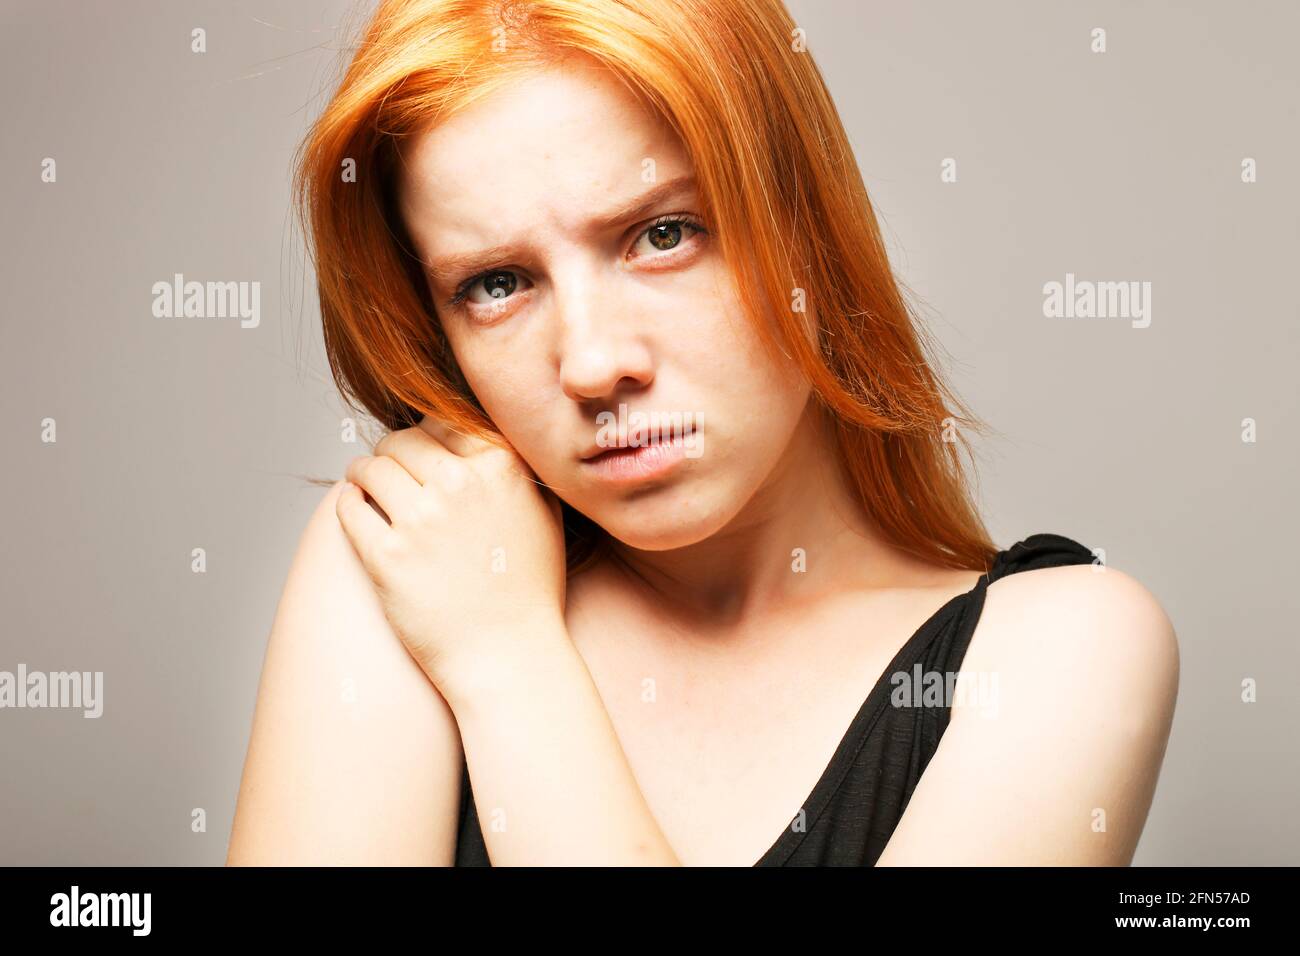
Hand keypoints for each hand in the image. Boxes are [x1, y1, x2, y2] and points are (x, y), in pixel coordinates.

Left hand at [335, 415, 567, 696]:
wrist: (510, 657)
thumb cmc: (530, 588)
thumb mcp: (543, 512)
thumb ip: (515, 467)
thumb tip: (478, 433)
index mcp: (501, 467)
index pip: (444, 422)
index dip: (428, 435)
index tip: (420, 450)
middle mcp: (459, 485)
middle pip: (402, 441)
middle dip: (392, 451)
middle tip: (386, 466)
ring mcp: (420, 521)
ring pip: (371, 468)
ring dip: (364, 472)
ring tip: (364, 482)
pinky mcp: (386, 557)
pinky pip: (350, 508)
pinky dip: (349, 503)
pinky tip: (356, 509)